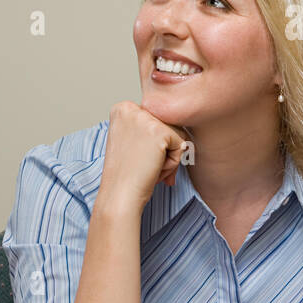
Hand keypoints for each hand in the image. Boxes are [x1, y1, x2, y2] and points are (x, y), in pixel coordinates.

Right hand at [95, 101, 189, 215]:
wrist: (120, 194)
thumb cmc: (126, 174)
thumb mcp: (132, 141)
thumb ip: (150, 129)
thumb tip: (181, 132)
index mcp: (122, 109)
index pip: (156, 119)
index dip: (152, 144)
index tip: (136, 156)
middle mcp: (131, 108)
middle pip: (168, 125)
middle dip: (162, 151)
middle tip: (144, 166)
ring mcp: (145, 118)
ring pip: (176, 135)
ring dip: (168, 157)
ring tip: (148, 167)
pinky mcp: (160, 131)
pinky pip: (182, 145)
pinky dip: (173, 163)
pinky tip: (154, 169)